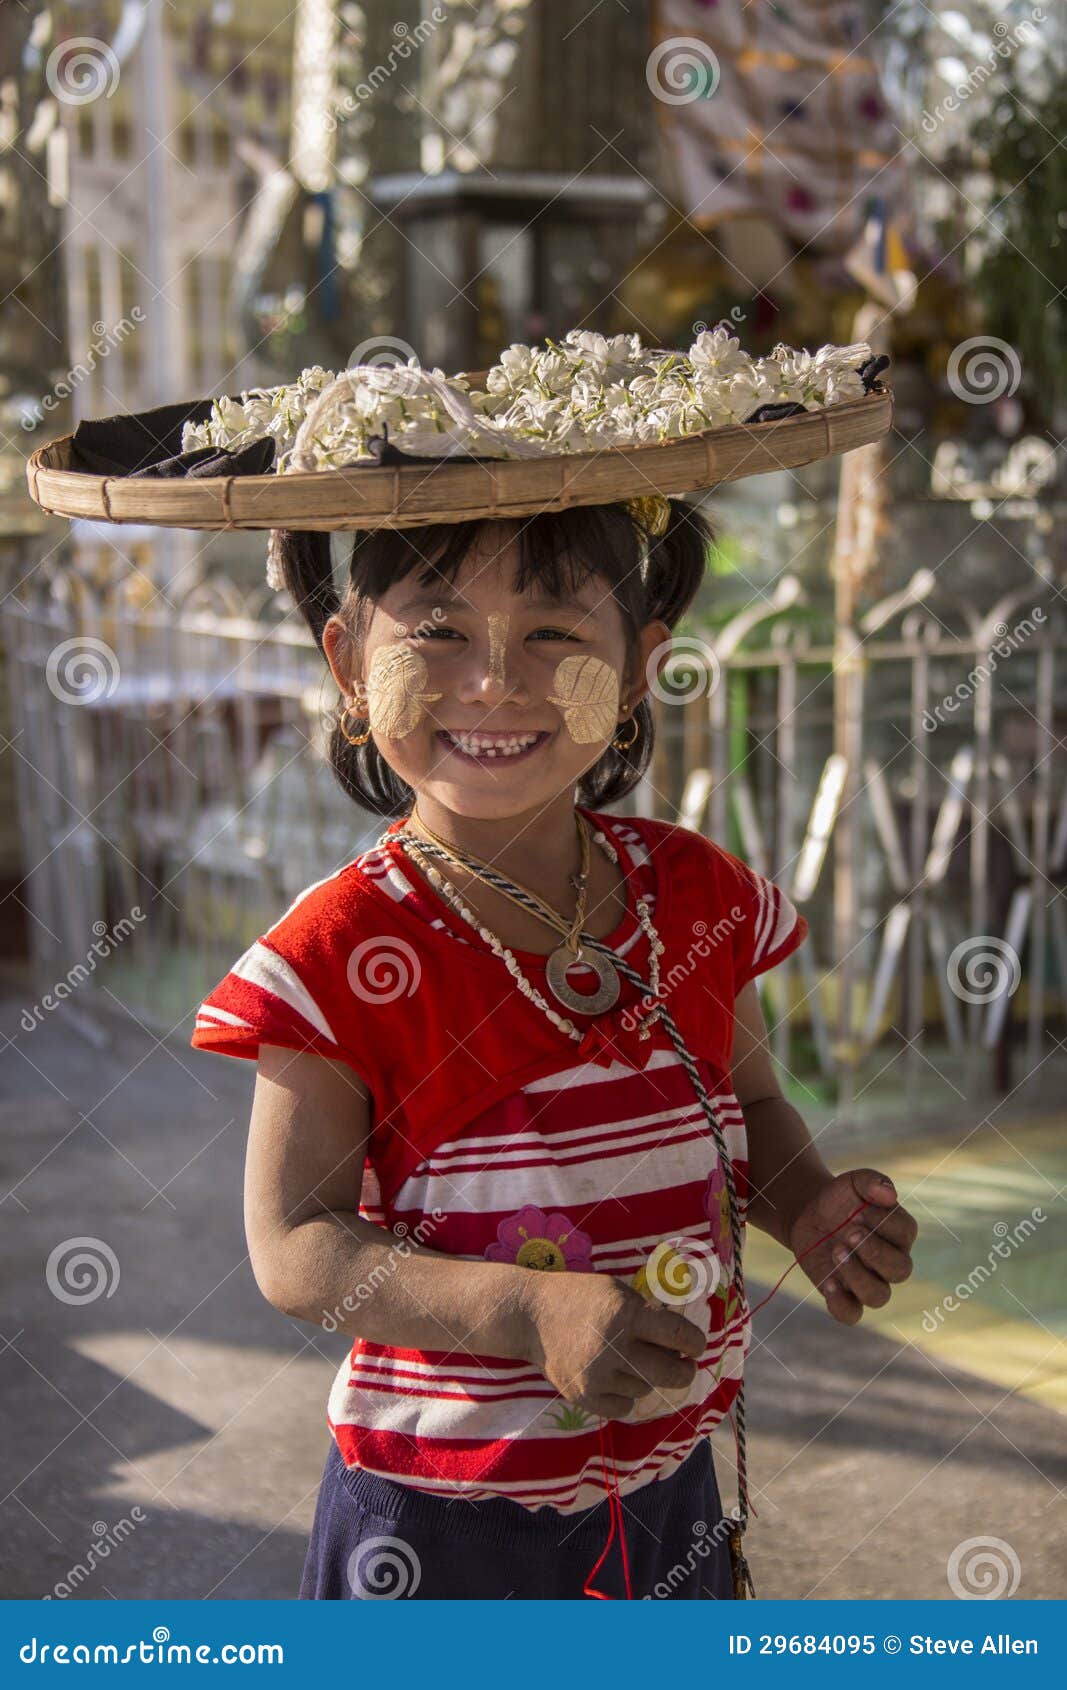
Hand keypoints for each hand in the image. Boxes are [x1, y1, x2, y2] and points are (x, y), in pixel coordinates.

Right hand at [522, 1270, 705, 1418]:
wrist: (530, 1316)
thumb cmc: (579, 1297)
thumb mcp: (616, 1291)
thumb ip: (647, 1314)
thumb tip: (682, 1341)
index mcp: (625, 1313)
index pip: (677, 1335)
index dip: (695, 1343)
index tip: (697, 1346)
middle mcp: (613, 1346)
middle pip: (669, 1372)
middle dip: (684, 1370)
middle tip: (684, 1365)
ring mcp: (597, 1375)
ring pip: (645, 1389)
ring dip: (646, 1377)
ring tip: (632, 1362)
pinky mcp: (583, 1396)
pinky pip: (624, 1407)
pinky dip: (626, 1396)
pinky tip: (617, 1379)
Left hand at [788, 1168, 917, 1325]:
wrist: (809, 1213)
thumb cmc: (840, 1198)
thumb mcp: (853, 1181)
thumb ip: (872, 1181)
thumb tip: (890, 1194)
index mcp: (899, 1232)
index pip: (905, 1233)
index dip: (884, 1223)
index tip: (859, 1210)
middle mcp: (890, 1261)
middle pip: (900, 1270)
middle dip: (874, 1252)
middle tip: (848, 1233)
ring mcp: (868, 1280)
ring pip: (879, 1296)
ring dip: (858, 1276)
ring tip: (836, 1251)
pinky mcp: (844, 1294)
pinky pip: (851, 1314)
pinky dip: (841, 1304)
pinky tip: (828, 1282)